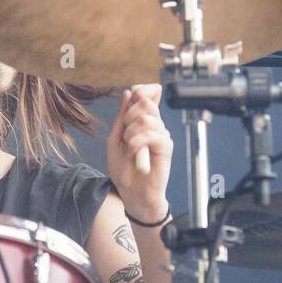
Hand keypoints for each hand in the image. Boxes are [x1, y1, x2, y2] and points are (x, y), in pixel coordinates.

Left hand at [106, 84, 172, 220]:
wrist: (131, 192)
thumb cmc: (123, 168)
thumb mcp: (115, 139)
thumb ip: (121, 117)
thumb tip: (129, 92)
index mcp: (143, 121)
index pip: (148, 94)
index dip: (141, 90)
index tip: (132, 96)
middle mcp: (155, 125)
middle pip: (146, 103)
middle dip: (129, 115)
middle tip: (124, 133)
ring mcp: (161, 135)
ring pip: (147, 119)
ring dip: (131, 133)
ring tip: (129, 147)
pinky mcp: (166, 147)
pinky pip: (153, 135)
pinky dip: (138, 142)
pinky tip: (134, 151)